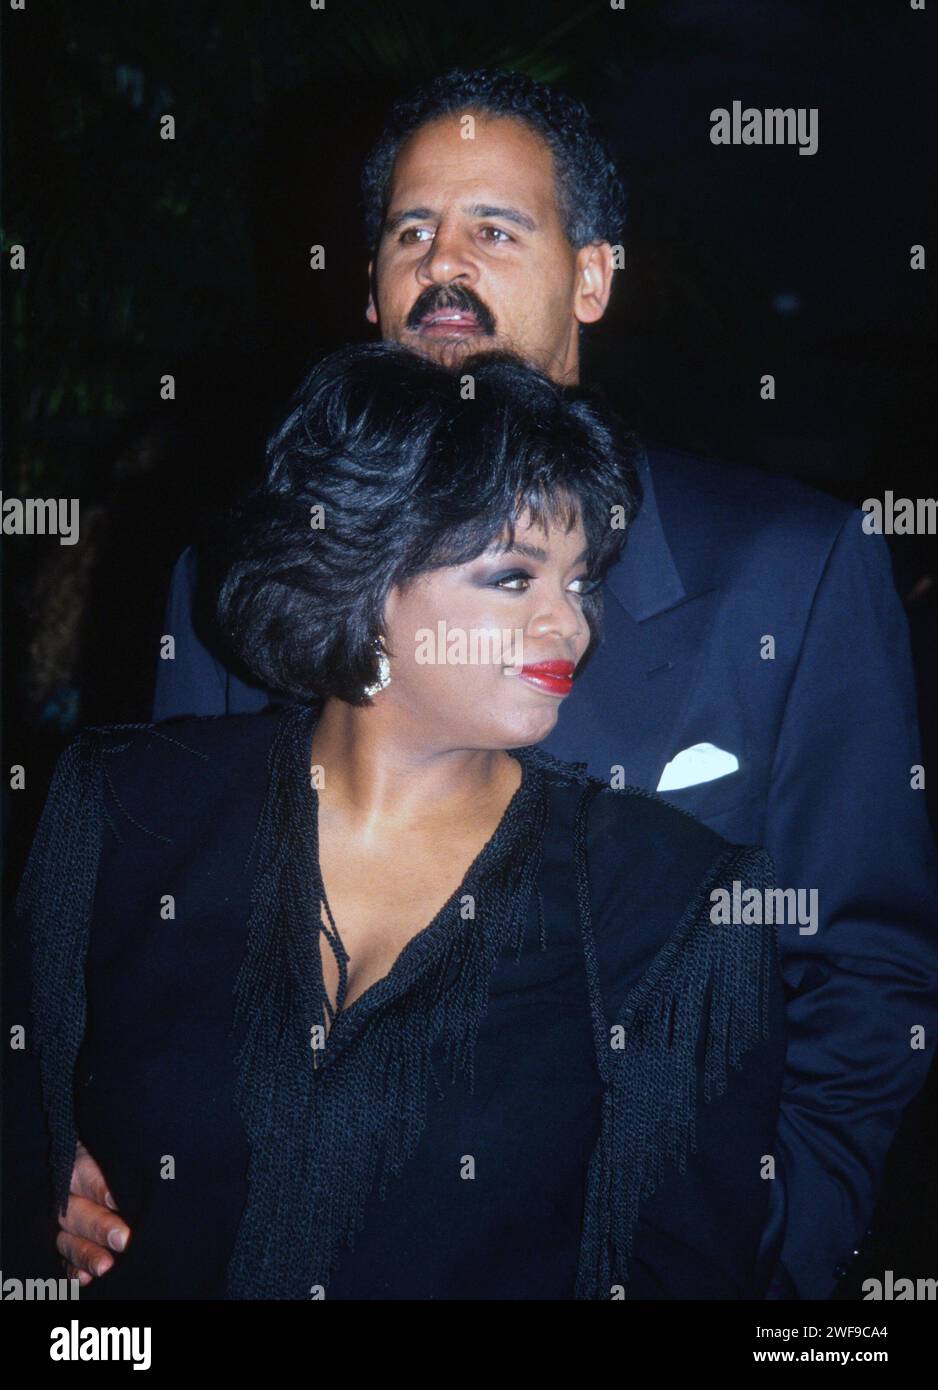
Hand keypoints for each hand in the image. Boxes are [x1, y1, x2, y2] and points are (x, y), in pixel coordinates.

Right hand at [56, 1140, 130, 1283]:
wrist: (114, 1170)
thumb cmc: (125, 1162)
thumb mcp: (123, 1156)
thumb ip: (129, 1167)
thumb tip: (158, 1171)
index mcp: (80, 1166)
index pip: (86, 1175)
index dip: (99, 1188)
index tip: (116, 1200)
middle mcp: (68, 1196)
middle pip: (76, 1211)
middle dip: (99, 1226)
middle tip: (123, 1238)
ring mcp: (65, 1223)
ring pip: (68, 1239)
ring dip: (87, 1254)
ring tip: (106, 1266)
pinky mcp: (67, 1244)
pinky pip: (65, 1260)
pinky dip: (74, 1270)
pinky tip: (87, 1278)